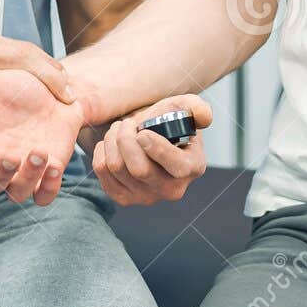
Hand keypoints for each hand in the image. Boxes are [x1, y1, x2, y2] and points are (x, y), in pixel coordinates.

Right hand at [0, 69, 85, 205]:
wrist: (58, 89)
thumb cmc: (19, 87)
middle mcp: (0, 163)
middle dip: (0, 175)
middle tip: (12, 156)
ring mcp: (24, 171)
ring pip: (17, 194)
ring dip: (27, 179)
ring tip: (39, 152)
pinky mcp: (48, 174)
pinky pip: (44, 195)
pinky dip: (50, 188)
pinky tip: (56, 168)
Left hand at [90, 95, 211, 205]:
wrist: (148, 135)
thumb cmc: (168, 121)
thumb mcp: (186, 108)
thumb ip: (198, 108)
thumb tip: (204, 118)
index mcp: (193, 167)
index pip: (177, 167)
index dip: (157, 149)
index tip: (143, 133)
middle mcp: (172, 189)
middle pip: (140, 170)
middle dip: (127, 139)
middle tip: (127, 123)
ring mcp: (147, 197)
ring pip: (117, 168)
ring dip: (113, 140)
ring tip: (120, 128)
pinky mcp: (124, 198)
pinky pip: (102, 173)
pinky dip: (102, 151)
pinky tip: (112, 144)